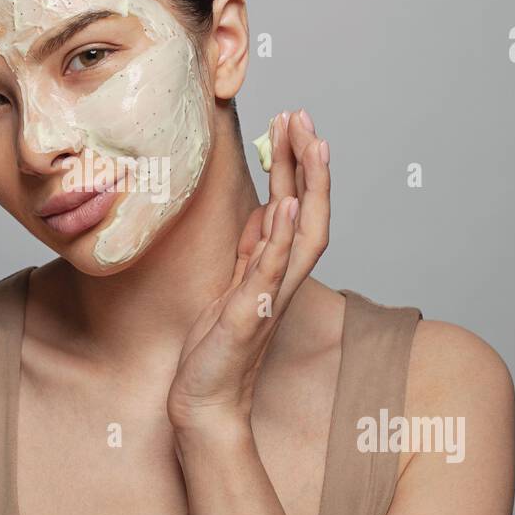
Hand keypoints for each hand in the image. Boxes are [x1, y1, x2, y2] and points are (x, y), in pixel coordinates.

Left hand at [166, 109, 331, 432]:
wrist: (204, 399)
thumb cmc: (217, 346)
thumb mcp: (234, 284)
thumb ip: (254, 248)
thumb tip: (266, 206)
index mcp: (275, 267)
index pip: (295, 205)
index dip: (298, 164)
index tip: (295, 122)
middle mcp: (281, 278)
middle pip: (309, 210)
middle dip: (309, 162)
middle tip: (304, 115)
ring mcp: (269, 295)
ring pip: (302, 234)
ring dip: (308, 187)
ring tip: (309, 143)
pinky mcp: (249, 314)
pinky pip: (270, 270)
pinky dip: (278, 237)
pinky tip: (282, 204)